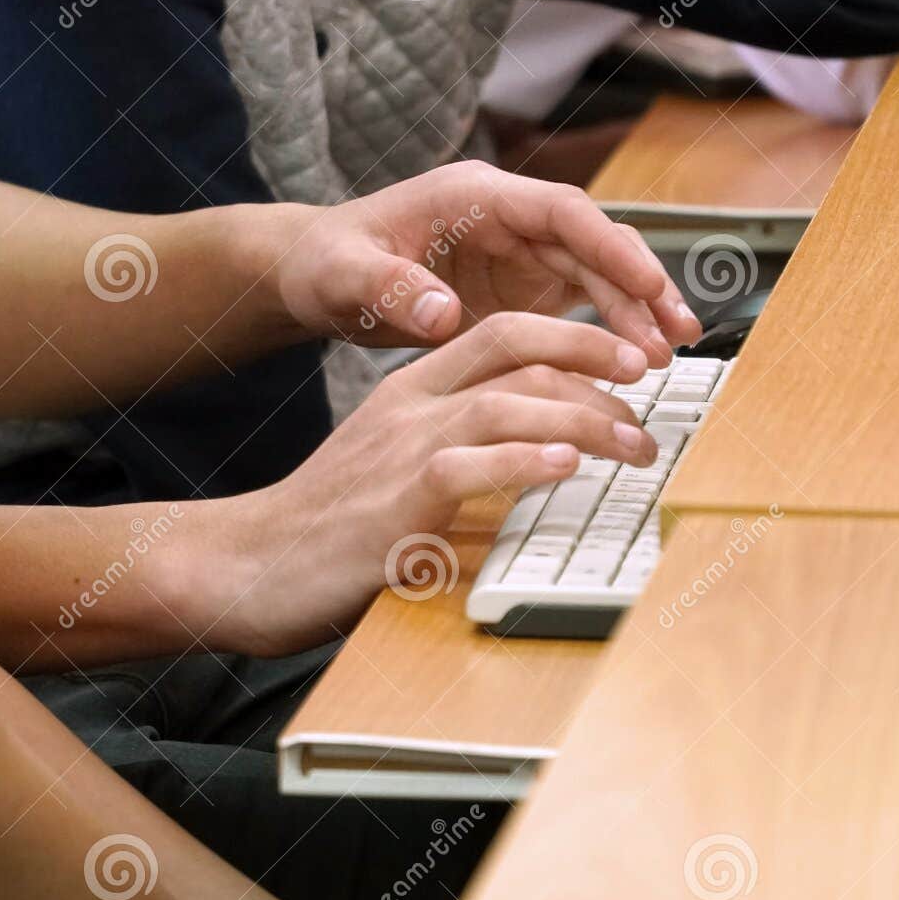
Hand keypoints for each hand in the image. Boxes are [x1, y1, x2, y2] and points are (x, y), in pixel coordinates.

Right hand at [180, 313, 657, 655]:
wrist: (249, 564)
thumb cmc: (331, 526)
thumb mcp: (399, 467)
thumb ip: (463, 450)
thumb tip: (547, 458)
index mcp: (413, 391)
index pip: (504, 335)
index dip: (575, 338)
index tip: (629, 363)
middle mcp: (411, 406)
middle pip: (517, 352)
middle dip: (595, 363)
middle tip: (649, 393)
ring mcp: (403, 449)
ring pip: (508, 403)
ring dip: (584, 420)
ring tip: (635, 443)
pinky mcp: (397, 502)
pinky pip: (470, 466)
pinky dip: (525, 462)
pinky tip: (566, 468)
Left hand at [271, 160, 700, 365]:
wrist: (317, 274)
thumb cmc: (329, 262)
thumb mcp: (345, 275)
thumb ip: (389, 290)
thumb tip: (441, 314)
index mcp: (476, 196)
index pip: (562, 212)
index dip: (610, 246)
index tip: (649, 284)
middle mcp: (508, 218)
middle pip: (594, 243)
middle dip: (639, 285)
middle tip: (674, 334)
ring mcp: (518, 253)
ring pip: (595, 275)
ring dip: (634, 311)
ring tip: (668, 354)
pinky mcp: (519, 288)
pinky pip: (578, 303)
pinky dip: (608, 329)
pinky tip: (635, 361)